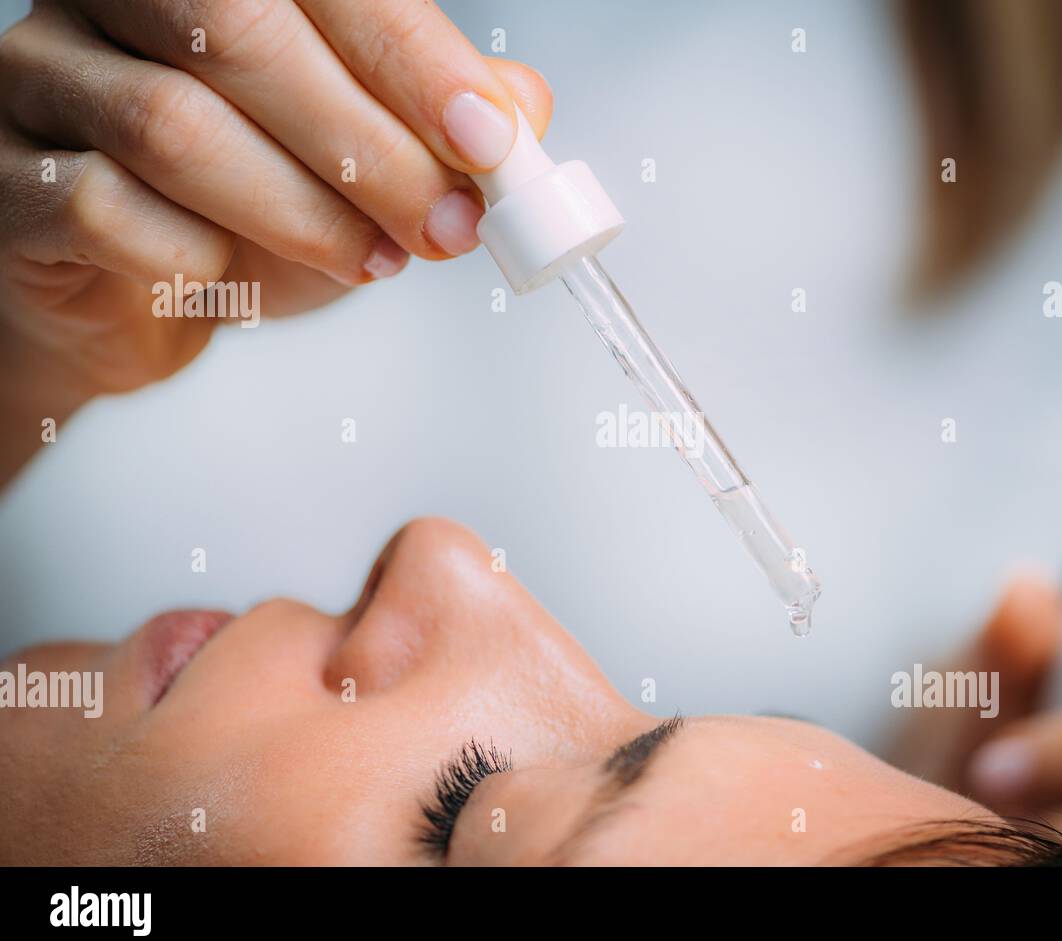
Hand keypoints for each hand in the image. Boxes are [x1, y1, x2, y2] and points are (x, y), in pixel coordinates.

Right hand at [0, 0, 551, 402]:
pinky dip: (200, 260)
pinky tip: (236, 277)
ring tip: (371, 259)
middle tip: (445, 224)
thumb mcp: (364, 163)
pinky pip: (107, 212)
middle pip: (237, 31)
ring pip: (174, 127)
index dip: (411, 57)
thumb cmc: (247, 213)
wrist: (130, 299)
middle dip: (368, 145)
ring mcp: (43, 78)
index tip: (487, 139)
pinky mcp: (8, 180)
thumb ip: (438, 126)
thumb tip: (521, 110)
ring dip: (302, 211)